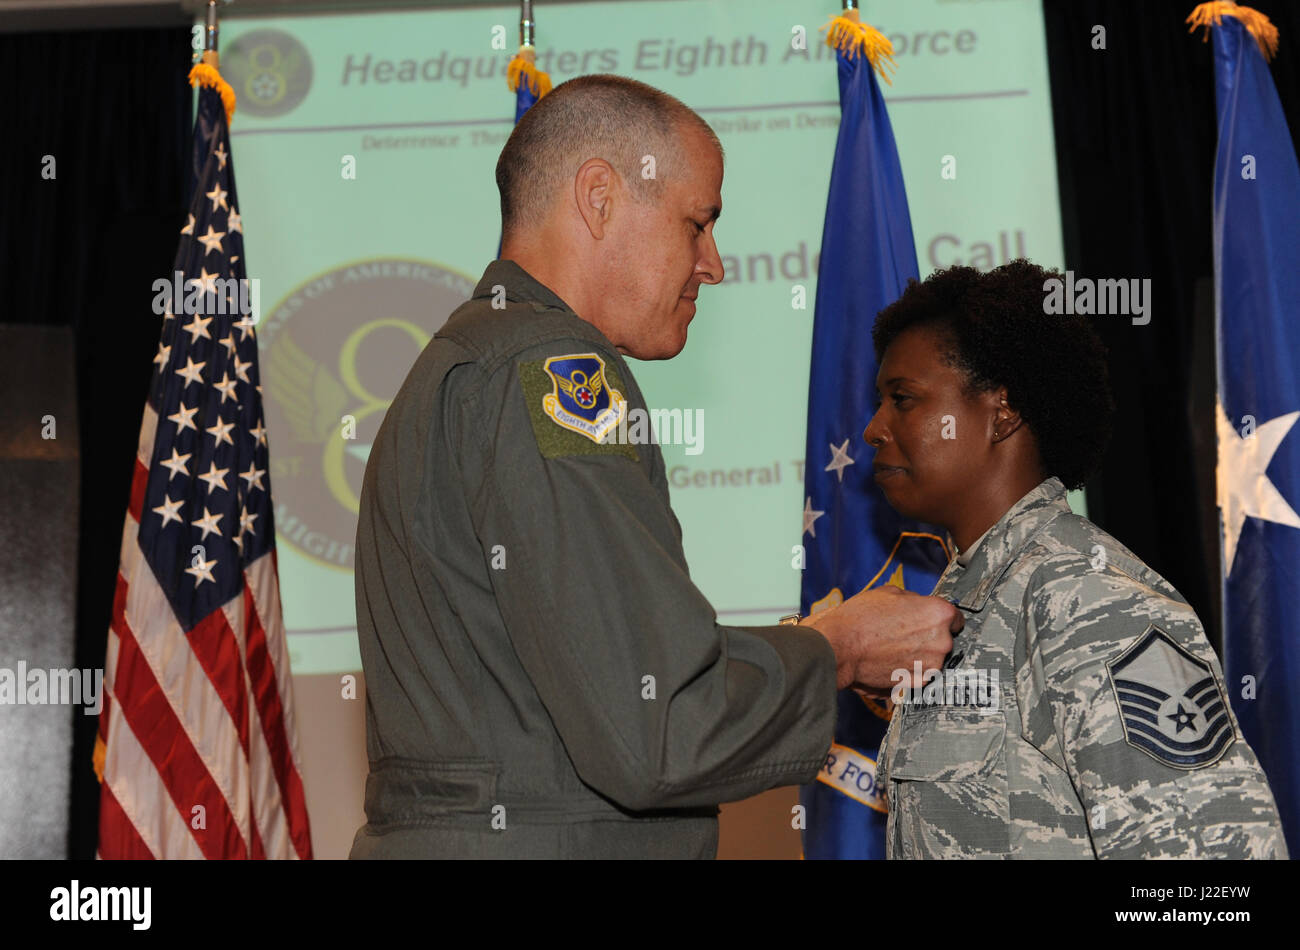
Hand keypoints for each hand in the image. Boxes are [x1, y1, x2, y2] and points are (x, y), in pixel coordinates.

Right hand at [802, 586, 961, 690]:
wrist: (840, 647)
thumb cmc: (861, 618)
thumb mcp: (889, 593)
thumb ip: (913, 600)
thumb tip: (918, 606)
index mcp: (938, 614)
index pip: (956, 618)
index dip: (942, 618)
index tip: (934, 621)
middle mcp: (941, 641)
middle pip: (944, 638)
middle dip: (928, 635)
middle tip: (904, 632)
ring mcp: (931, 665)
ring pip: (932, 657)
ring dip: (919, 653)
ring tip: (893, 646)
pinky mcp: (918, 682)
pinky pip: (920, 672)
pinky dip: (910, 668)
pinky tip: (891, 659)